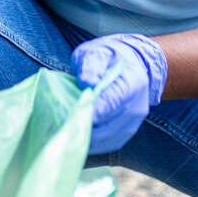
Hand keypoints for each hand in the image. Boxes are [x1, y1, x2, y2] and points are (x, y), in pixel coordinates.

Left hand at [72, 33, 167, 153]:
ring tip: (64, 130)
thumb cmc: (110, 57)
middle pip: (108, 126)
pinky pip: (106, 144)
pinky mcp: (125, 133)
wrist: (133, 65)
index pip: (112, 102)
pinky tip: (75, 134)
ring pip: (106, 140)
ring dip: (85, 137)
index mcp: (133, 83)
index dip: (92, 112)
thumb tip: (87, 82)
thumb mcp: (98, 52)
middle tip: (61, 124)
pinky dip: (90, 143)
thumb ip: (92, 65)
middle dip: (83, 126)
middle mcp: (137, 107)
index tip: (72, 115)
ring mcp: (133, 123)